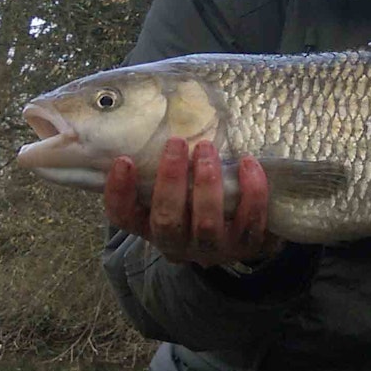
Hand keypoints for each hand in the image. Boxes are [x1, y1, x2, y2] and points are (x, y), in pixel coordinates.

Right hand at [104, 137, 280, 267]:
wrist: (244, 240)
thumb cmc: (199, 206)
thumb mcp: (176, 194)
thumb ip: (164, 170)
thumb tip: (157, 122)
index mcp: (151, 228)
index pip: (123, 217)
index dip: (119, 192)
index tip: (124, 160)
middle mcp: (179, 244)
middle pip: (166, 220)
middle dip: (171, 179)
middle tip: (177, 143)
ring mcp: (213, 249)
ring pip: (206, 223)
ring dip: (206, 183)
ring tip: (207, 148)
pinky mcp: (246, 245)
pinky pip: (249, 219)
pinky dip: (250, 190)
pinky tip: (248, 163)